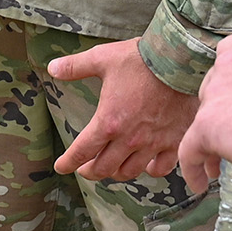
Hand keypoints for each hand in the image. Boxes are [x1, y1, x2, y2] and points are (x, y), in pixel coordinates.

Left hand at [47, 38, 200, 181]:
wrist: (178, 61)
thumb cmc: (140, 59)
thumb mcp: (102, 58)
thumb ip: (75, 66)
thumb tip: (52, 67)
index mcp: (109, 122)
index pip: (82, 151)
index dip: (68, 162)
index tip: (61, 167)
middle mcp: (129, 139)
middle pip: (104, 168)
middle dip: (90, 171)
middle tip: (84, 168)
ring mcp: (152, 143)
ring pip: (129, 171)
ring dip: (116, 172)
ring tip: (111, 167)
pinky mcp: (173, 141)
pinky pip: (161, 168)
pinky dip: (150, 170)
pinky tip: (146, 166)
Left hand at [177, 29, 231, 195]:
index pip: (230, 63)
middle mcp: (227, 65)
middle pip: (215, 92)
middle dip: (222, 114)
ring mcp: (215, 94)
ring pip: (205, 119)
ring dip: (211, 140)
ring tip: (216, 166)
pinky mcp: (208, 125)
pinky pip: (191, 149)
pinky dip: (192, 166)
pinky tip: (201, 183)